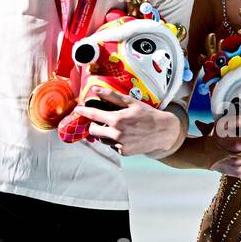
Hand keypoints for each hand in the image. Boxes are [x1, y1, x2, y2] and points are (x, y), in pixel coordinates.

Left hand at [66, 87, 183, 156]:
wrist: (163, 132)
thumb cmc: (147, 114)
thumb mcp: (130, 102)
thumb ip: (111, 96)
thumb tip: (95, 89)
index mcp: (117, 119)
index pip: (93, 115)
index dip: (83, 111)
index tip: (77, 110)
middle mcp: (117, 134)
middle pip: (93, 130)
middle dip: (94, 124)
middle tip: (101, 120)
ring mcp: (120, 145)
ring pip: (102, 139)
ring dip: (105, 133)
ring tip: (118, 127)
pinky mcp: (124, 152)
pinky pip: (112, 145)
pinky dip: (115, 140)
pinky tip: (126, 135)